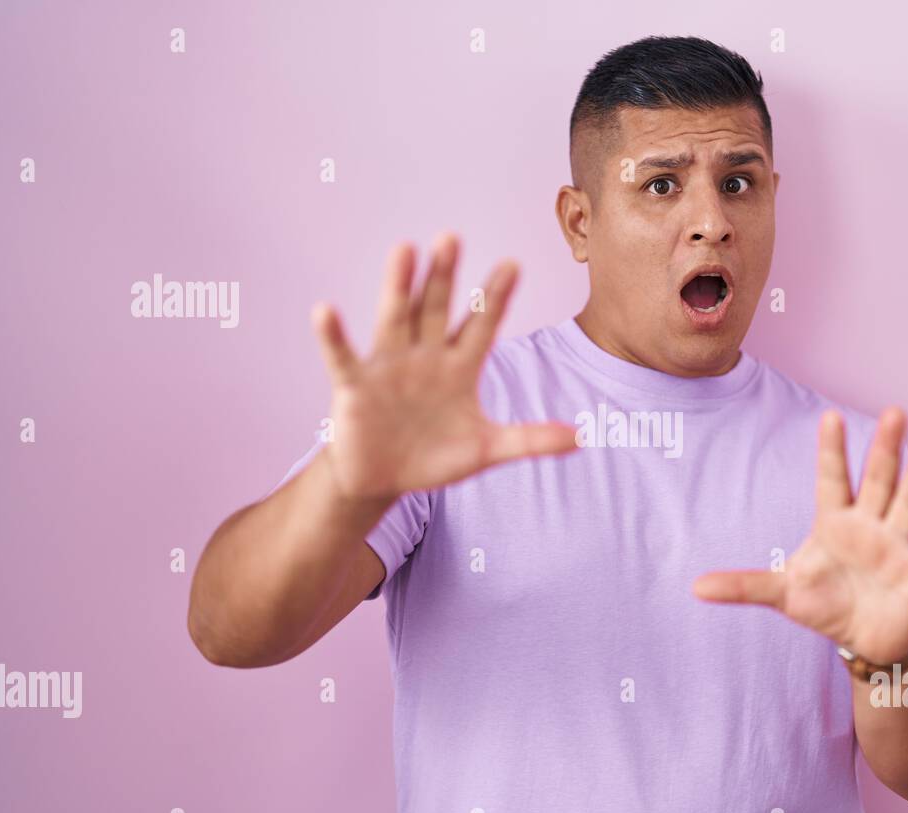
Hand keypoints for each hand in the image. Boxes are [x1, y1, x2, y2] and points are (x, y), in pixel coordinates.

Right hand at [310, 235, 579, 501]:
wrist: (384, 480)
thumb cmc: (435, 457)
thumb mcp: (486, 450)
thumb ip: (530, 440)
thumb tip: (581, 438)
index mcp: (459, 367)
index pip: (482, 325)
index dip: (495, 298)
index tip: (513, 264)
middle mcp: (424, 356)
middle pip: (437, 309)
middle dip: (444, 276)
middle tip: (451, 237)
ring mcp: (388, 367)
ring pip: (396, 319)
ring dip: (399, 287)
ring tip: (404, 250)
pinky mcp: (354, 386)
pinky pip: (343, 357)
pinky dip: (334, 336)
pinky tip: (325, 310)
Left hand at [692, 408, 907, 664]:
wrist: (864, 641)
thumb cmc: (826, 606)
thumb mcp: (782, 595)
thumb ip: (743, 586)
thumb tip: (695, 588)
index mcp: (835, 524)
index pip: (832, 479)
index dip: (831, 451)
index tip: (829, 415)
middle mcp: (870, 527)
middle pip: (878, 480)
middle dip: (884, 448)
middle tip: (894, 410)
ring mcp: (898, 547)